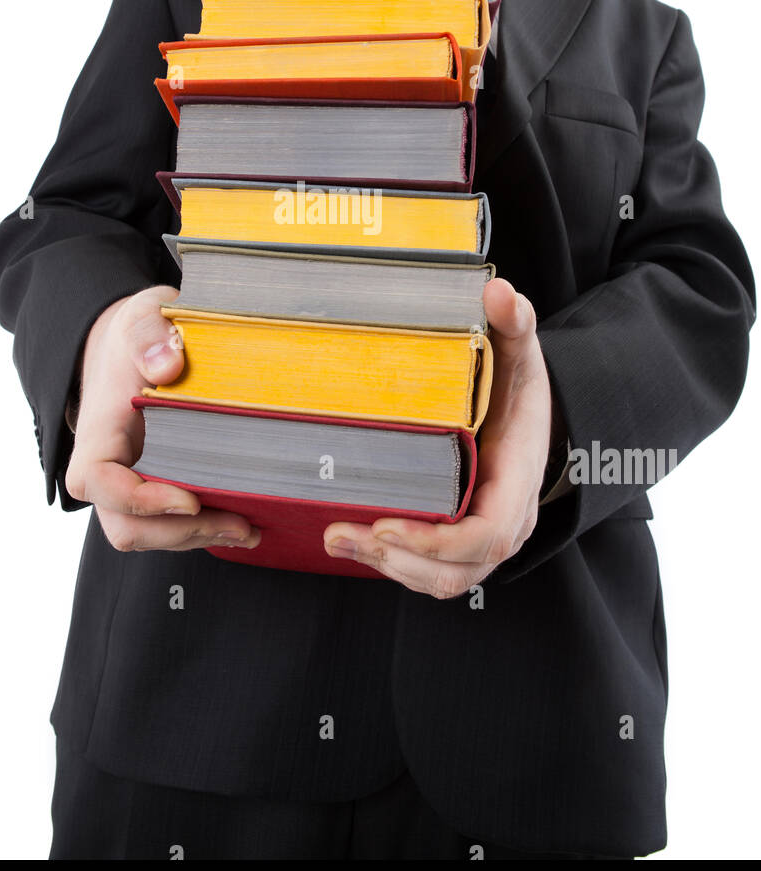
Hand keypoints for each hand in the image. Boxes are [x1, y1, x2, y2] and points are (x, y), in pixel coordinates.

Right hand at [65, 286, 260, 552]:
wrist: (133, 345)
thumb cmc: (138, 334)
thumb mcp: (143, 316)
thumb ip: (150, 334)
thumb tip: (167, 364)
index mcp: (99, 431)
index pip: (99, 482)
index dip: (140, 500)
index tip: (189, 497)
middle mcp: (107, 468)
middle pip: (126, 526)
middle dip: (182, 533)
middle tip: (238, 523)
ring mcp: (129, 482)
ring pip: (150, 535)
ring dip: (197, 538)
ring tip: (248, 528)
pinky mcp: (154, 488)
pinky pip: (169, 526)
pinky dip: (202, 530)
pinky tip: (240, 522)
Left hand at [323, 278, 550, 596]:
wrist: (534, 422)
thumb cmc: (521, 391)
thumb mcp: (522, 355)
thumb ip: (513, 323)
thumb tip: (497, 291)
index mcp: (518, 480)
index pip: (487, 534)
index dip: (438, 540)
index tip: (387, 523)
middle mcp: (505, 520)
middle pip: (457, 570)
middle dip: (398, 560)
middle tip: (341, 532)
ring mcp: (483, 539)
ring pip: (441, 579)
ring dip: (387, 567)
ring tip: (336, 537)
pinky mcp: (459, 544)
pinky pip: (429, 571)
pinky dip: (391, 563)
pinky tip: (352, 540)